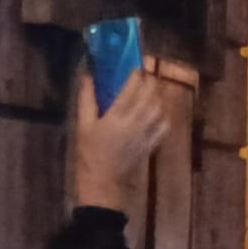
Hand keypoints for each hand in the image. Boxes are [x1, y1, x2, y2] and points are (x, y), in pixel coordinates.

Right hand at [73, 67, 168, 211]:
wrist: (102, 181)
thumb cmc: (89, 152)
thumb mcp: (83, 125)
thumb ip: (87, 99)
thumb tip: (87, 76)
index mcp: (116, 116)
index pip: (132, 89)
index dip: (136, 75)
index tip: (136, 67)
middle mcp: (135, 122)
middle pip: (150, 96)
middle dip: (150, 82)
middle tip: (146, 76)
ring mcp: (146, 134)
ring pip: (160, 109)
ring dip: (158, 96)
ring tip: (152, 90)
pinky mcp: (151, 144)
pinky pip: (164, 126)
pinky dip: (164, 115)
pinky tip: (158, 111)